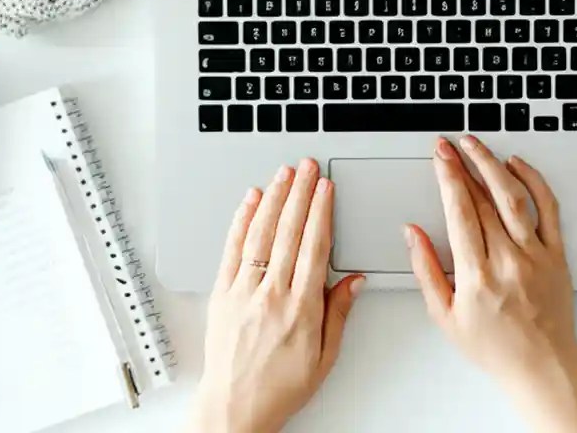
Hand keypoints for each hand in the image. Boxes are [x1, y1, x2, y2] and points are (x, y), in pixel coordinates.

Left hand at [190, 159, 363, 432]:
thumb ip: (339, 313)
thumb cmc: (280, 387)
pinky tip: (251, 201)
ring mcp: (244, 291)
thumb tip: (354, 280)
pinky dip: (241, 221)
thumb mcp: (325, 356)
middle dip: (301, 193)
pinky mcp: (222, 294)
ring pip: (261, 234)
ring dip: (274, 199)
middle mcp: (272, 294)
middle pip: (289, 231)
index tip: (326, 189)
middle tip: (308, 167)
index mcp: (302, 308)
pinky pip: (232, 249)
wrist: (235, 408)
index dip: (321, 212)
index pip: (314, 246)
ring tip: (284, 174)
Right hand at [406, 136, 576, 432]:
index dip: (448, 177)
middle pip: (483, 198)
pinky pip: (548, 209)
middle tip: (450, 145)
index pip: (460, 211)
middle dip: (463, 164)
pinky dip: (534, 181)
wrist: (541, 366)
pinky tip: (518, 166)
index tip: (439, 157)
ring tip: (477, 146)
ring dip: (493, 164)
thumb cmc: (494, 347)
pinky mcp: (557, 255)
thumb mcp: (444, 316)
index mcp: (477, 275)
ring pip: (514, 196)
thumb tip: (412, 233)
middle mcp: (508, 260)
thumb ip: (425, 270)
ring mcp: (536, 255)